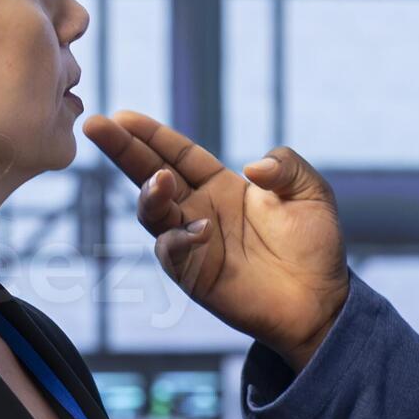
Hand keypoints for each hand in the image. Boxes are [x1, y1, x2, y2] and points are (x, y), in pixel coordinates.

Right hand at [84, 109, 350, 372]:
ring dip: (150, 194)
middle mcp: (198, 209)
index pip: (178, 153)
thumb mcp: (310, 191)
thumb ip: (287, 166)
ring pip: (153, 214)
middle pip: (150, 174)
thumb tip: (252, 167)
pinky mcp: (195, 276)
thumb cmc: (314, 246)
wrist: (321, 302)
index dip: (151, 135)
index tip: (124, 116)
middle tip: (97, 125)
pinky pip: (173, 254)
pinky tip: (200, 229)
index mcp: (220, 185)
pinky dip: (180, 240)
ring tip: (161, 180)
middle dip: (123, 150)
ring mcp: (193, 243)